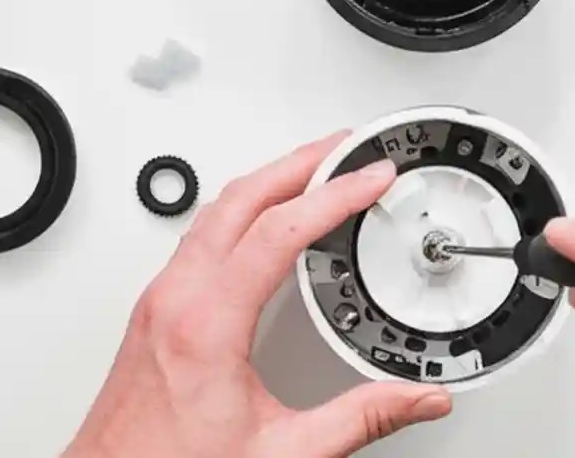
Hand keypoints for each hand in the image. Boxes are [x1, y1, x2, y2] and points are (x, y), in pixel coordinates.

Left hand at [64, 133, 452, 457]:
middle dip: (301, 161)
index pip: (278, 231)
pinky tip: (268, 220)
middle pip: (241, 198)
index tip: (371, 176)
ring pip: (216, 211)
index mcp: (206, 324)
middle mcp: (176, 299)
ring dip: (270, 181)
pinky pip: (202, 235)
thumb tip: (417, 399)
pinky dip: (244, 210)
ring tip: (316, 171)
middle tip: (348, 147)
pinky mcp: (157, 309)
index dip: (334, 194)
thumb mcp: (283, 453)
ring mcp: (161, 299)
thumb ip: (360, 419)